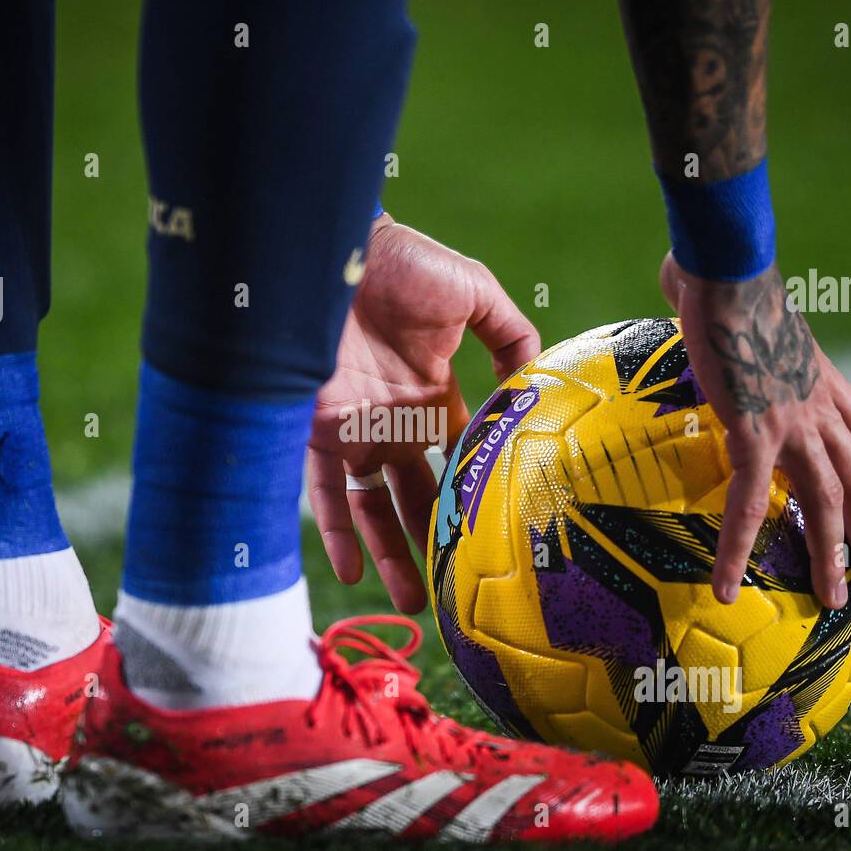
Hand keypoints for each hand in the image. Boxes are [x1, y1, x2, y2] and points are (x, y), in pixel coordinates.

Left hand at [308, 214, 539, 612]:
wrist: (330, 251)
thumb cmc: (401, 263)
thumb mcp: (471, 291)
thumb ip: (508, 332)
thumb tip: (535, 381)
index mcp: (434, 394)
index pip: (461, 455)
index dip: (478, 491)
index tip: (501, 533)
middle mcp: (396, 421)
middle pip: (420, 494)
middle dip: (438, 538)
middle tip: (457, 587)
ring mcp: (355, 430)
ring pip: (375, 507)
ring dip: (392, 553)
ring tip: (414, 600)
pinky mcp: (316, 432)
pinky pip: (323, 494)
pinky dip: (336, 534)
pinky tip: (352, 574)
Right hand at [659, 253, 850, 608]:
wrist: (729, 269)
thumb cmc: (726, 276)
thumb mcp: (748, 309)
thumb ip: (732, 316)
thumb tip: (689, 290)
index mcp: (821, 379)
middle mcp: (817, 406)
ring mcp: (792, 424)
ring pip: (827, 502)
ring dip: (833, 555)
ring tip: (837, 598)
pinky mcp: (754, 435)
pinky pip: (749, 504)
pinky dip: (738, 548)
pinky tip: (725, 584)